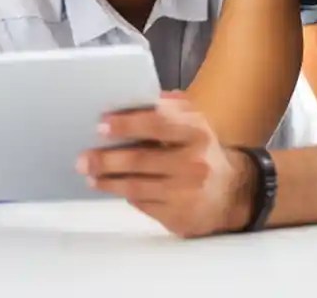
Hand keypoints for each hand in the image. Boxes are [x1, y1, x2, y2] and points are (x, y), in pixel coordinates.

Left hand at [77, 92, 256, 237]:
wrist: (233, 194)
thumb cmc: (203, 152)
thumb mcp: (195, 124)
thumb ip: (169, 109)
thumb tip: (138, 99)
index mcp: (197, 132)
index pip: (158, 124)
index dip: (127, 124)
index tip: (101, 125)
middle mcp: (194, 162)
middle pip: (141, 160)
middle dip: (107, 159)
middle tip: (83, 159)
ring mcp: (186, 192)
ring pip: (137, 186)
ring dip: (108, 181)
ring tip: (90, 175)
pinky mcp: (179, 216)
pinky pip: (143, 204)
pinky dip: (125, 195)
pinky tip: (113, 188)